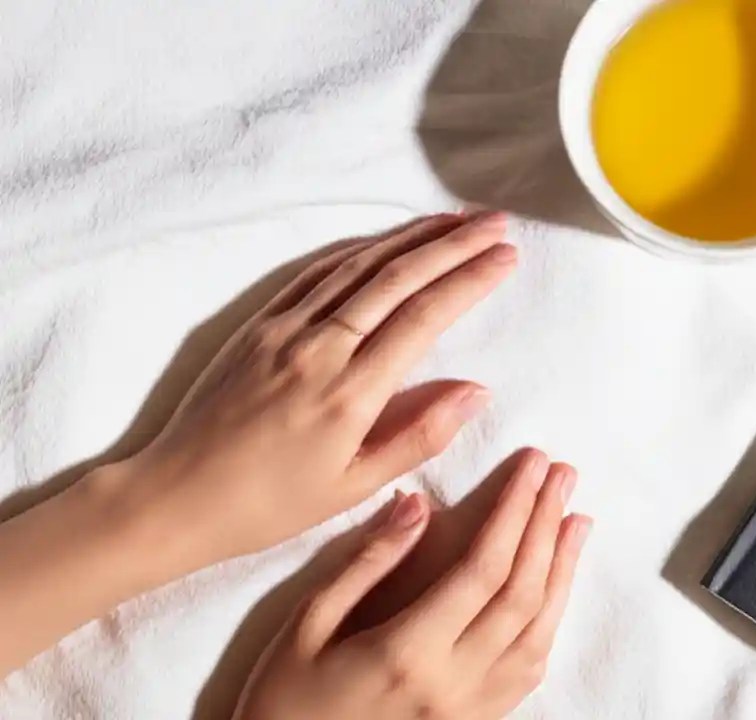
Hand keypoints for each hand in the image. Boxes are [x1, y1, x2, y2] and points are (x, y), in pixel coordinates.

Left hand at [101, 212, 515, 569]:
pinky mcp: (258, 324)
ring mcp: (284, 329)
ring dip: (412, 237)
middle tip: (498, 223)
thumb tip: (476, 389)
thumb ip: (419, 435)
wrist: (176, 497)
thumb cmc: (269, 505)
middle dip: (454, 245)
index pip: (424, 318)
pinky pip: (317, 273)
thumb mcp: (353, 487)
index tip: (507, 257)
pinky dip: (360, 249)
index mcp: (349, 393)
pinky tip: (388, 240)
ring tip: (456, 221)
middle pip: (398, 278)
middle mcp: (318, 348)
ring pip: (359, 265)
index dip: (470, 281)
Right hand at [233, 450, 590, 719]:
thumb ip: (369, 563)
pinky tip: (554, 586)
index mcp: (407, 652)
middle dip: (546, 525)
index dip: (515, 511)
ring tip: (575, 519)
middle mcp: (452, 685)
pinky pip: (529, 669)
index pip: (483, 569)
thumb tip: (418, 504)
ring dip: (563, 570)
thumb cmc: (284, 698)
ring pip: (538, 632)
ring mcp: (471, 710)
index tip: (532, 465)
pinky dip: (550, 620)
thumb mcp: (308, 624)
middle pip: (521, 593)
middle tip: (563, 474)